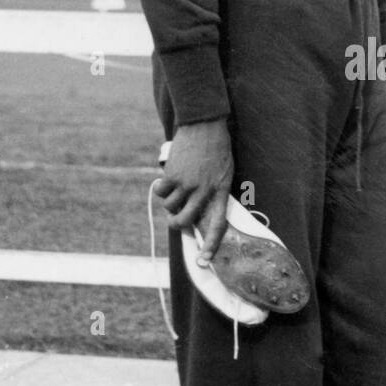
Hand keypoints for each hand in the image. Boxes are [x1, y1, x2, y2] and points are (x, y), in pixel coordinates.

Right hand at [152, 118, 233, 262]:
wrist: (204, 125)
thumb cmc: (217, 149)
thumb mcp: (224, 172)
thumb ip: (213, 192)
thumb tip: (197, 210)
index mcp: (220, 191)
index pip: (217, 223)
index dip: (210, 244)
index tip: (204, 260)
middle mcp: (203, 190)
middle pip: (185, 221)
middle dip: (176, 225)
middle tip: (174, 221)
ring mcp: (187, 183)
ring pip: (170, 206)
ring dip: (170, 200)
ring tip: (176, 186)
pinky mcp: (172, 174)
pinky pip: (161, 191)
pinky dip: (161, 187)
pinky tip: (167, 178)